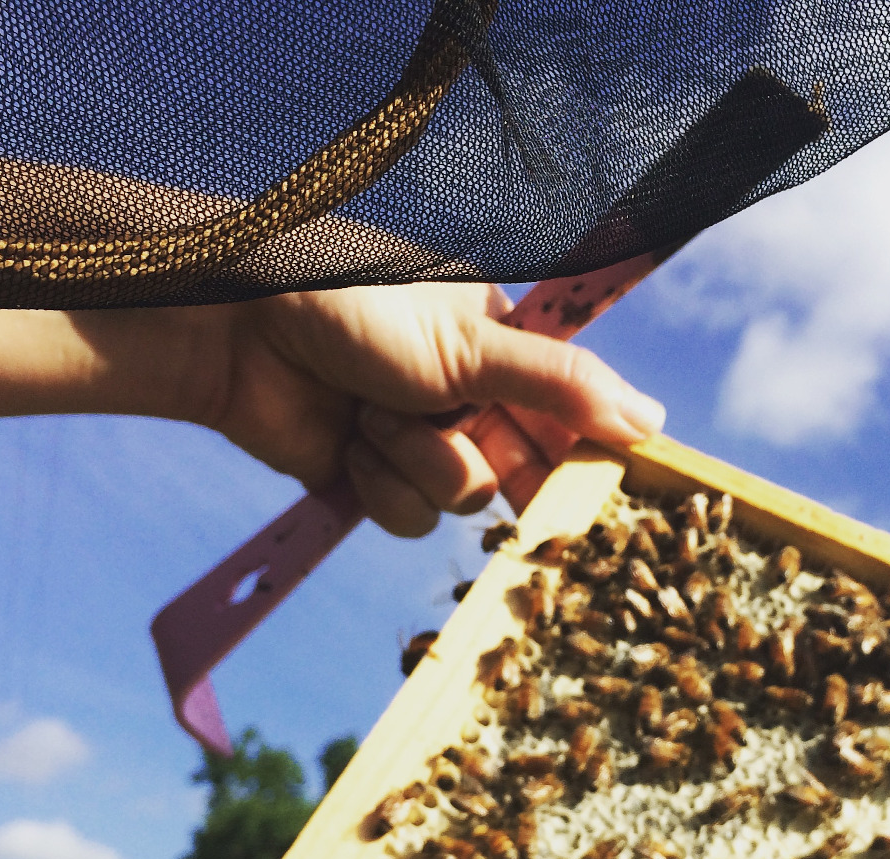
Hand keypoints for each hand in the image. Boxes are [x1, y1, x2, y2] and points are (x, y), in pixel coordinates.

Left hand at [196, 283, 666, 536]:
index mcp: (504, 352)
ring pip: (464, 503)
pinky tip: (350, 443)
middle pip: (523, 472)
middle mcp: (470, 400)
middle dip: (486, 457)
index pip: (572, 417)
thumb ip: (565, 382)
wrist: (236, 336)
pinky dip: (379, 485)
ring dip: (416, 463)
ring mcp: (422, 443)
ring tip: (374, 411)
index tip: (592, 480)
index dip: (580, 452)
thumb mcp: (473, 342)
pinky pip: (410, 519)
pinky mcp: (376, 480)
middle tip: (460, 434)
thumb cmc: (352, 307)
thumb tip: (653, 419)